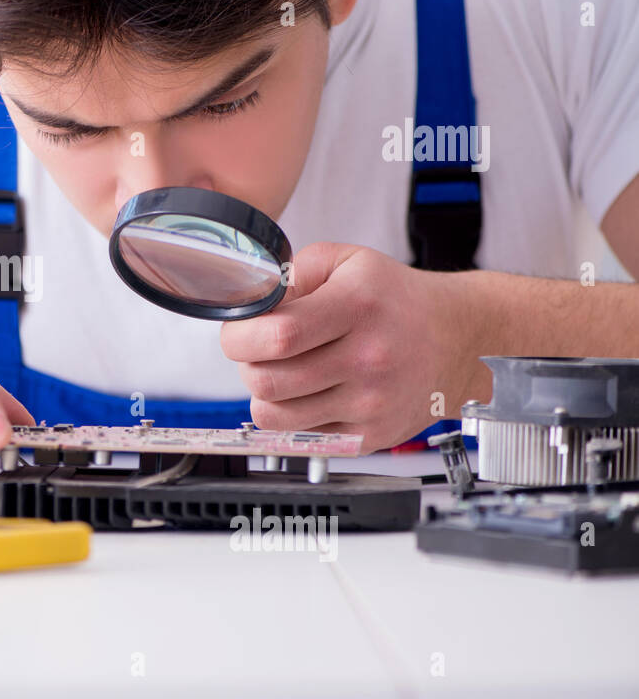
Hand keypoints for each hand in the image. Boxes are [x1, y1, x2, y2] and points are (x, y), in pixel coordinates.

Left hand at [219, 242, 475, 451]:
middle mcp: (367, 358)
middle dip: (247, 364)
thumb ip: (291, 274)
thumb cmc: (396, 300)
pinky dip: (292, 417)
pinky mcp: (370, 435)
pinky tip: (310, 394)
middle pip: (268, 380)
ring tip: (284, 372)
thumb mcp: (347, 262)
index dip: (239, 336)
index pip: (276, 335)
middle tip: (259, 352)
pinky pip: (300, 437)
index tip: (239, 332)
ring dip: (265, 394)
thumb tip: (252, 305)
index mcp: (358, 307)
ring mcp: (371, 403)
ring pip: (275, 415)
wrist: (459, 340)